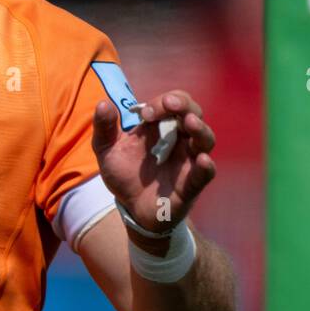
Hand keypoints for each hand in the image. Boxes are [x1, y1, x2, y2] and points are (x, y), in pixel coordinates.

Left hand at [92, 89, 216, 235]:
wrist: (131, 208)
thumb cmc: (124, 174)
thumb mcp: (107, 150)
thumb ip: (104, 128)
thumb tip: (103, 104)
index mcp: (160, 126)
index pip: (172, 103)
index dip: (161, 102)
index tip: (145, 113)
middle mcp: (180, 139)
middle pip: (193, 113)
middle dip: (183, 105)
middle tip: (170, 104)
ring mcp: (188, 160)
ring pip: (205, 139)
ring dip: (200, 129)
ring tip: (189, 122)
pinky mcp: (192, 183)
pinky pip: (205, 173)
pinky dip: (205, 166)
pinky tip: (202, 159)